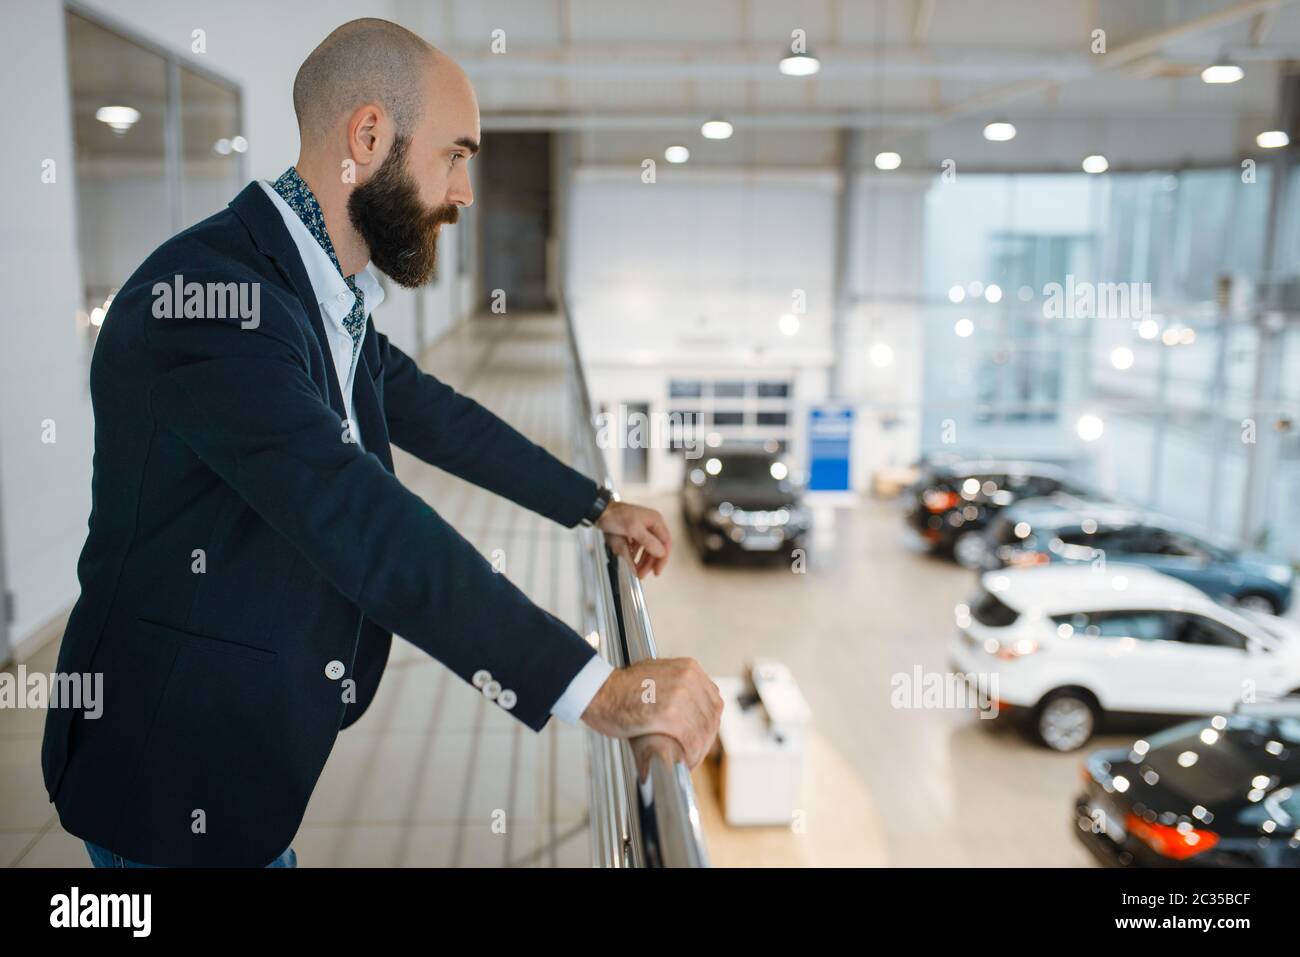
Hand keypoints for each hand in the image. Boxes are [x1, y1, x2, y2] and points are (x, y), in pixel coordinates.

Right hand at [580, 658, 722, 768]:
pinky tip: (681, 761)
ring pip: (702, 732)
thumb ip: (678, 685)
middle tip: (692, 756)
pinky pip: (689, 741)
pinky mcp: (668, 714)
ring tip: (686, 762)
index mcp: (689, 668)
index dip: (708, 726)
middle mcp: (688, 678)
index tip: (699, 740)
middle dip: (704, 742)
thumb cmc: (621, 689)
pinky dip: (689, 755)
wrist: (597, 692)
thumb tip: (691, 710)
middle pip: (710, 719)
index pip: (713, 703)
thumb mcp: (657, 674)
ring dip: (697, 752)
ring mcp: (680, 695)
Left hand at [596, 500, 671, 577]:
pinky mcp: (634, 533)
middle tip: (643, 573)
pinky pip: (639, 547)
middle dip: (650, 563)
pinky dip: (636, 556)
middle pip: (656, 548)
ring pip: (647, 549)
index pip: (665, 543)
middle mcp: (651, 525)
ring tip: (638, 571)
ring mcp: (642, 529)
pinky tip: (632, 561)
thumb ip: (648, 541)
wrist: (599, 511)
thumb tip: (660, 552)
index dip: (662, 559)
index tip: (657, 570)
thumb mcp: (633, 528)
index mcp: (655, 521)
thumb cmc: (614, 514)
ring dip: (643, 561)